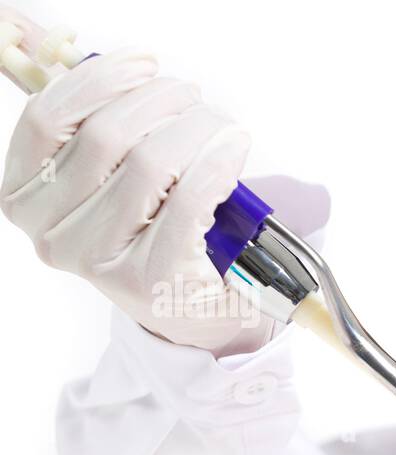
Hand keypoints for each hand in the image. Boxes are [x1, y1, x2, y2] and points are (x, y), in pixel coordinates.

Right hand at [1, 47, 263, 355]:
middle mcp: (52, 235)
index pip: (45, 121)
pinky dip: (218, 162)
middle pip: (106, 135)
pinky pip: (190, 198)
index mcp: (25, 199)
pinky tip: (234, 149)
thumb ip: (109, 134)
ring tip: (221, 125)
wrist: (193, 312)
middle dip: (161, 102)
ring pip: (151, 162)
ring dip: (197, 128)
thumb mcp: (113, 183)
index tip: (145, 65)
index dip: (99, 80)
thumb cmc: (154, 236)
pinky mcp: (154, 278)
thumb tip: (138, 77)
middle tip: (195, 99)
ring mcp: (100, 262)